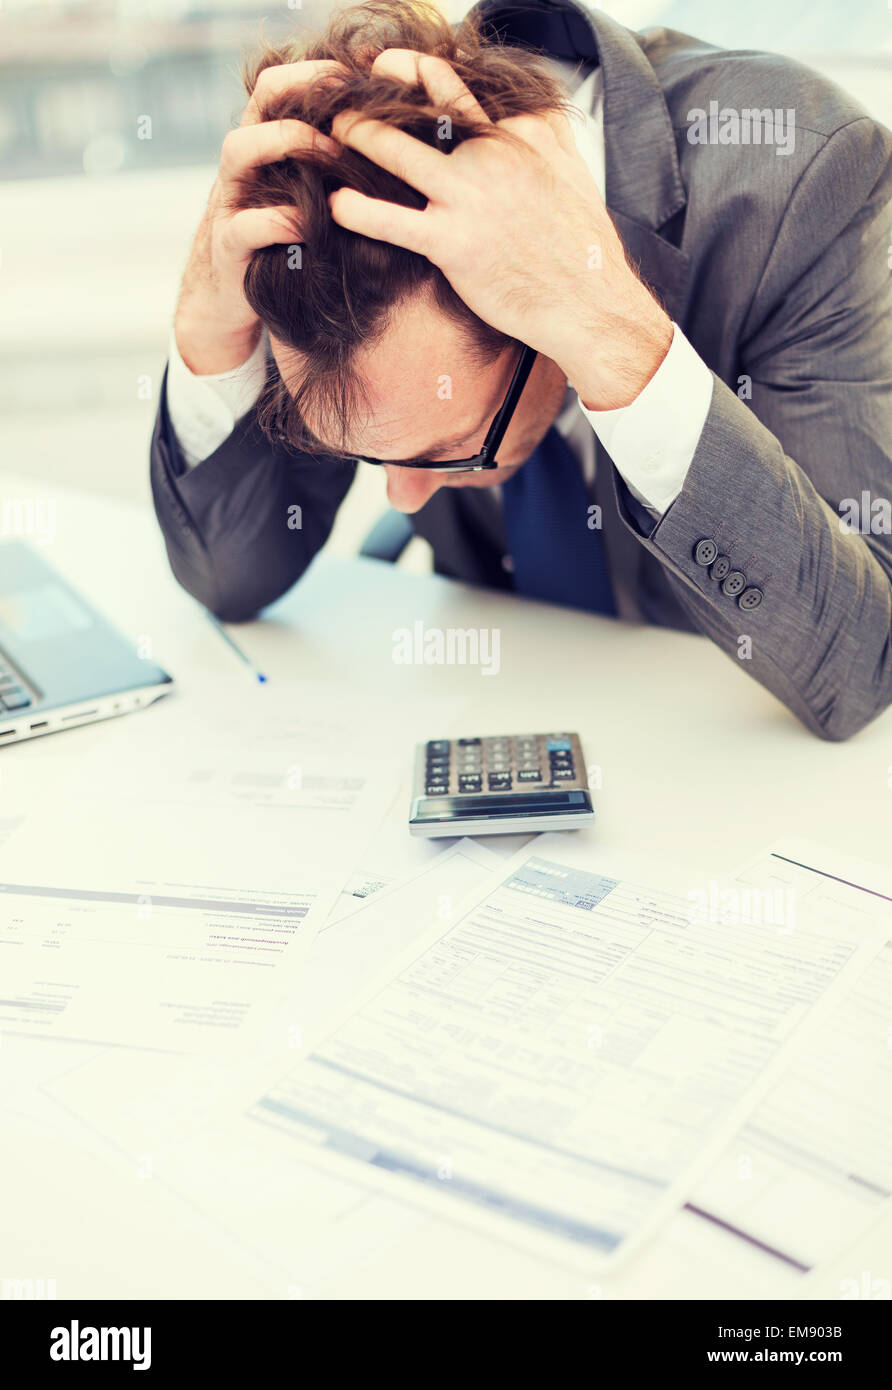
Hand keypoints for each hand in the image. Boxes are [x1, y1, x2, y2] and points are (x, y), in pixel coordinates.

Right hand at [174, 60, 342, 374]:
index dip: (316, 72)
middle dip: (305, 95)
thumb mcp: (304, 197)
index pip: (279, 84)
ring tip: (334, 157)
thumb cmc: (282, 241)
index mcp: (262, 144)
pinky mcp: (228, 246)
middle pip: (260, 102)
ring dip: (288, 144)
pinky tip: (311, 226)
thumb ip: (330, 168)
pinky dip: (279, 222)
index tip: (360, 77)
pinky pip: (246, 226)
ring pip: (240, 149)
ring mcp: (230, 201)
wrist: (229, 296)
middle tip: (352, 115)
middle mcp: (242, 164)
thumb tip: (393, 145)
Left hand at [329, 50, 671, 408]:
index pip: (457, 86)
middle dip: (374, 100)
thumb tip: (531, 112)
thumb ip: (545, 133)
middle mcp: (491, 153)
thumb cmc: (583, 246)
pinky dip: (358, 211)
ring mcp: (469, 197)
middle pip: (419, 110)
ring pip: (397, 153)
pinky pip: (391, 222)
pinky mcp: (453, 243)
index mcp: (519, 132)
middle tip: (343, 96)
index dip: (415, 71)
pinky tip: (337, 205)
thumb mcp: (574, 168)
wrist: (591, 302)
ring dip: (356, 139)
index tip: (388, 65)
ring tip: (330, 135)